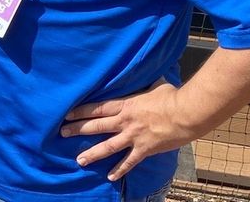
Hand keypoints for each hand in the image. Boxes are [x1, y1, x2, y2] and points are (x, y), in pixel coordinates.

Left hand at [61, 78, 200, 181]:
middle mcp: (125, 122)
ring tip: (79, 160)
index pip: (97, 108)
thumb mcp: (156, 84)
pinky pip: (129, 162)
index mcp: (126, 105)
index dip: (81, 111)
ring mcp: (133, 137)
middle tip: (63, 133)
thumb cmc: (172, 97)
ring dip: (92, 153)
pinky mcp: (144, 149)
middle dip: (78, 129)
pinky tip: (110, 177)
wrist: (186, 113)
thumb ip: (148, 83)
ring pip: (107, 147)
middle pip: (96, 126)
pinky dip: (119, 170)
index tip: (67, 114)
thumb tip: (151, 72)